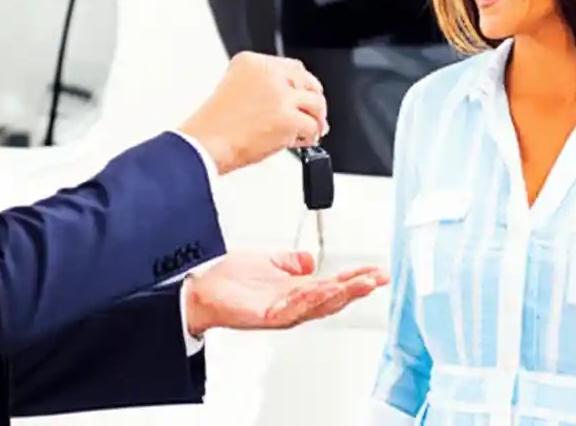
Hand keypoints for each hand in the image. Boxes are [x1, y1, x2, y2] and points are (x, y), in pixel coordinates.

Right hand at [179, 52, 327, 174]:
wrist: (206, 145)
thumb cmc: (214, 127)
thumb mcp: (233, 90)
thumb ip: (261, 88)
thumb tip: (289, 100)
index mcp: (251, 62)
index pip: (290, 66)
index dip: (300, 84)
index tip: (302, 94)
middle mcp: (268, 74)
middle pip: (307, 82)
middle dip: (312, 100)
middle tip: (313, 114)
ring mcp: (280, 96)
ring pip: (316, 104)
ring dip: (315, 119)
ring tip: (309, 131)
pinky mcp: (288, 118)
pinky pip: (312, 127)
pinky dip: (309, 137)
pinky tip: (300, 142)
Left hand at [183, 251, 387, 335]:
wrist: (199, 288)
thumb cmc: (228, 280)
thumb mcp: (269, 262)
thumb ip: (291, 261)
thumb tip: (310, 260)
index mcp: (296, 291)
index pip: (334, 285)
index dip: (356, 278)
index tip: (376, 271)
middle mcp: (291, 304)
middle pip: (332, 299)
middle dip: (356, 289)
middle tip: (377, 279)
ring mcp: (279, 312)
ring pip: (317, 306)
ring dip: (341, 295)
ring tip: (359, 285)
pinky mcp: (264, 316)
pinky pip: (291, 310)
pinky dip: (309, 300)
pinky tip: (322, 290)